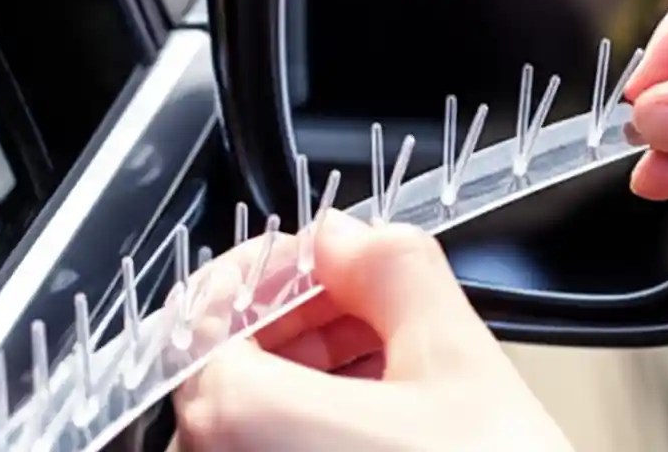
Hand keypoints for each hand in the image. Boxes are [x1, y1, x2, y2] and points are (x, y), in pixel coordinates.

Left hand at [172, 210, 572, 451]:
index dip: (277, 265)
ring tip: (396, 353)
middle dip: (307, 314)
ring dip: (317, 364)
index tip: (330, 255)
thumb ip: (393, 269)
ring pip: (256, 408)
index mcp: (240, 418)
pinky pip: (276, 449)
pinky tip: (385, 408)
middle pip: (232, 357)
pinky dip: (320, 417)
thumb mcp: (456, 358)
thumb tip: (350, 236)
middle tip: (376, 298)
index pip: (211, 306)